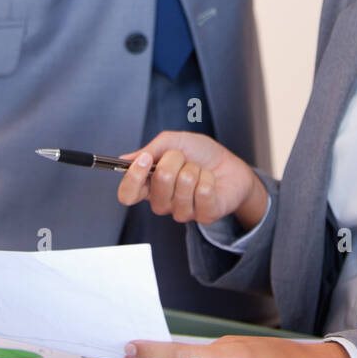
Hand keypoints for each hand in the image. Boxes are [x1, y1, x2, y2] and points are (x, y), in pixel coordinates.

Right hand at [117, 130, 266, 229]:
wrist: (230, 164)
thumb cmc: (201, 154)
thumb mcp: (175, 141)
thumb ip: (152, 148)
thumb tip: (126, 160)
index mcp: (150, 185)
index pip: (128, 194)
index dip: (133, 178)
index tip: (146, 159)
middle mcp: (163, 202)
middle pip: (159, 184)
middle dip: (175, 161)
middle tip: (184, 158)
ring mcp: (183, 212)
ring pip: (183, 185)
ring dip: (195, 169)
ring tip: (199, 170)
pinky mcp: (204, 216)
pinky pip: (203, 193)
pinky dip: (209, 178)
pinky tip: (210, 181)